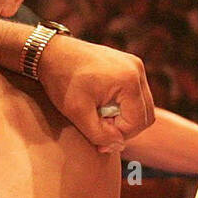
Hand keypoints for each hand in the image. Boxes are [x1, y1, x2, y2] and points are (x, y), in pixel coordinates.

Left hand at [37, 34, 154, 151]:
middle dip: (124, 128)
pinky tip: (101, 106)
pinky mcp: (129, 64)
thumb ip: (99, 134)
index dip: (119, 136)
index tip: (97, 138)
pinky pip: (135, 94)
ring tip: (98, 117)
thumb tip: (118, 145)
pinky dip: (123, 106)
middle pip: (146, 115)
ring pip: (142, 105)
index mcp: (129, 81)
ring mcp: (134, 65)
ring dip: (124, 118)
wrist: (51, 52)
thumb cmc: (62, 81)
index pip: (138, 122)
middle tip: (99, 129)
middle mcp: (137, 70)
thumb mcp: (77, 113)